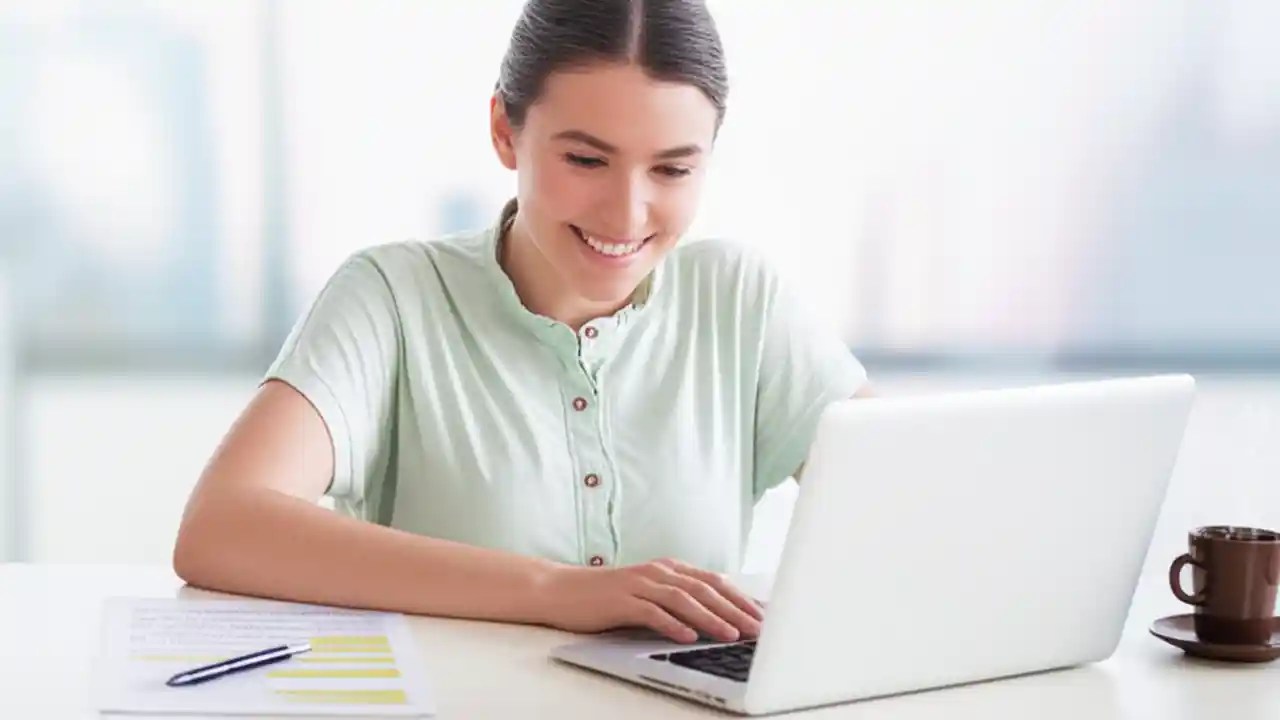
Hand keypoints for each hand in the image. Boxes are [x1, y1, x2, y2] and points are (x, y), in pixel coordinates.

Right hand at [537, 557, 764, 643]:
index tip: (764, 616)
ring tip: (732, 635)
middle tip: (757, 629)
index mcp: (669, 568)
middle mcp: (658, 572)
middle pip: (705, 589)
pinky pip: (652, 612)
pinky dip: (673, 624)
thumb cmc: (609, 597)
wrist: (562, 590)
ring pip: (683, 599)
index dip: (741, 598)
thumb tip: (717, 619)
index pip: (714, 581)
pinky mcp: (621, 601)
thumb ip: (678, 600)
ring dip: (711, 618)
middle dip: (735, 610)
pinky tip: (688, 637)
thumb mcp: (648, 593)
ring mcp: (639, 584)